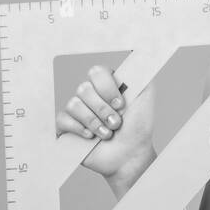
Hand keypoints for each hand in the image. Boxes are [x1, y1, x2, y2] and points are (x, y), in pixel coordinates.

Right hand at [54, 64, 156, 179]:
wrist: (130, 156)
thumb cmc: (139, 128)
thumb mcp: (146, 98)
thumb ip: (142, 75)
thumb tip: (139, 54)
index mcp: (106, 85)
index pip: (96, 72)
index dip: (107, 88)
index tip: (121, 105)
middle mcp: (90, 95)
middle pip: (83, 89)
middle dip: (102, 109)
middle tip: (116, 123)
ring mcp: (77, 111)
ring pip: (73, 104)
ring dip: (94, 122)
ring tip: (107, 134)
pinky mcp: (67, 127)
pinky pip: (62, 119)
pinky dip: (79, 129)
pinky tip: (91, 137)